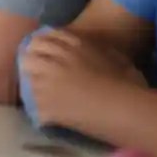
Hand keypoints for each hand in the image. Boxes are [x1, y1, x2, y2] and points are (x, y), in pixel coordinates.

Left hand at [21, 30, 148, 125]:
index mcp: (71, 47)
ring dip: (34, 88)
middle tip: (37, 74)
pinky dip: (41, 112)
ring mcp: (46, 84)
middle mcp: (54, 62)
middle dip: (30, 64)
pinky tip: (49, 116)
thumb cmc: (128, 83)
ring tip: (43, 96)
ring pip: (28, 82)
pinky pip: (35, 107)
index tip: (41, 54)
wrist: (125, 109)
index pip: (42, 39)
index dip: (39, 47)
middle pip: (27, 57)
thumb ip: (97, 50)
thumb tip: (95, 51)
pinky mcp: (46, 106)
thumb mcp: (115, 57)